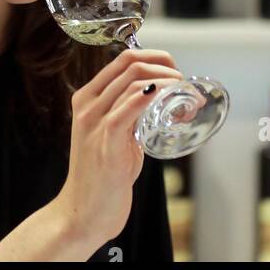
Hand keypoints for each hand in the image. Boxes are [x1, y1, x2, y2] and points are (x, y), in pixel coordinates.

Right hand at [52, 48, 184, 253]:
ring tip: (185, 95)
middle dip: (164, 66)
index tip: (173, 69)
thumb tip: (158, 101)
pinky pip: (127, 108)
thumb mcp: (114, 136)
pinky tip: (163, 96)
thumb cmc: (102, 176)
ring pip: (133, 81)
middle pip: (129, 64)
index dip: (153, 57)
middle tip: (184, 82)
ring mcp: (94, 121)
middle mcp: (87, 104)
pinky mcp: (106, 141)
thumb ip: (129, 116)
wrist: (84, 212)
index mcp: (87, 98)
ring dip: (167, 83)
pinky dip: (148, 96)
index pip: (121, 59)